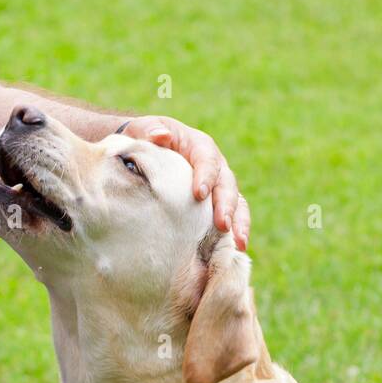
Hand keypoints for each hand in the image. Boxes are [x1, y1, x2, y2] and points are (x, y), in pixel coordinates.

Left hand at [118, 115, 248, 248]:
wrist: (147, 151)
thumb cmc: (145, 141)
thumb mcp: (142, 131)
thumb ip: (148, 131)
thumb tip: (161, 136)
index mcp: (198, 146)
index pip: (206, 159)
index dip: (206, 175)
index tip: (199, 194)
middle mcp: (215, 166)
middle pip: (226, 183)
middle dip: (226, 204)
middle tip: (223, 224)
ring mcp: (218, 186)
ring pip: (236, 202)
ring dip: (239, 222)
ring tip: (240, 243)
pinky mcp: (216, 204)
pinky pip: (232, 216)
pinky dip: (235, 233)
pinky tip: (236, 251)